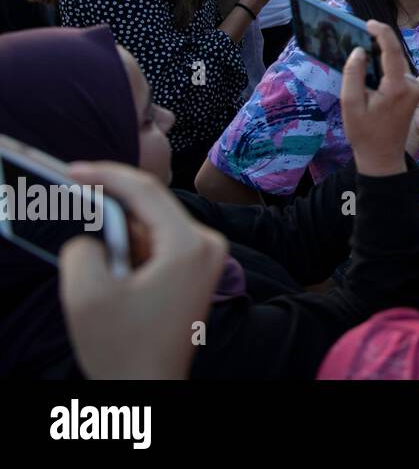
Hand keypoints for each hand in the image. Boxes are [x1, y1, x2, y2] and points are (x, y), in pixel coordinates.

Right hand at [59, 161, 227, 378]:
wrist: (150, 387)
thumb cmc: (124, 349)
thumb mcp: (86, 294)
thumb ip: (83, 248)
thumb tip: (95, 237)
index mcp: (190, 246)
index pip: (146, 191)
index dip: (106, 174)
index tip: (72, 169)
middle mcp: (208, 245)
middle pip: (152, 206)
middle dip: (110, 203)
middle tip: (73, 193)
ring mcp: (206, 259)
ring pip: (153, 225)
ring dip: (120, 230)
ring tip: (92, 238)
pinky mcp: (196, 271)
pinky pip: (160, 243)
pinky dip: (132, 246)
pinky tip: (110, 259)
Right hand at [340, 20, 418, 176]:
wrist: (382, 157)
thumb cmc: (365, 133)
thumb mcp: (350, 104)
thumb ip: (353, 74)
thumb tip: (358, 51)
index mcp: (399, 88)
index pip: (393, 50)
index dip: (381, 32)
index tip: (367, 23)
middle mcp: (413, 86)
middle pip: (395, 55)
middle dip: (377, 44)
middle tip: (357, 36)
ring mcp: (416, 89)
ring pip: (396, 63)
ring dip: (380, 57)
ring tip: (360, 55)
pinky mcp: (414, 92)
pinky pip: (398, 72)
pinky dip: (384, 68)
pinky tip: (370, 70)